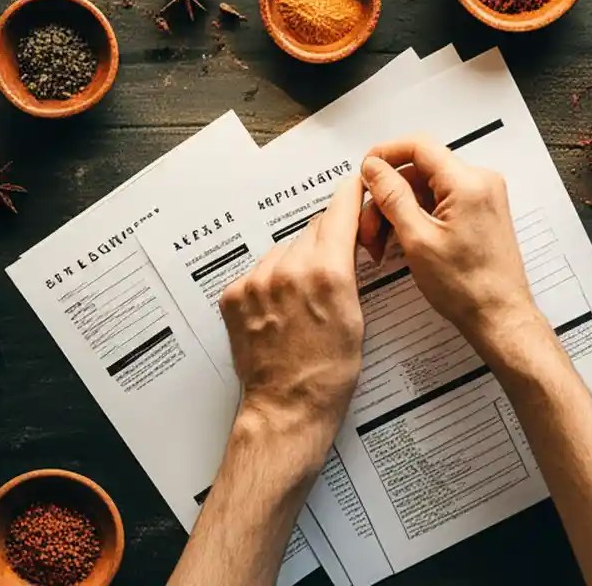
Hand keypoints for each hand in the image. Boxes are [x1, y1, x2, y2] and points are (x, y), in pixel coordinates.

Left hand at [219, 177, 365, 446]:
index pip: (340, 212)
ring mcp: (256, 282)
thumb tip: (348, 242)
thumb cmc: (328, 374)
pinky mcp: (234, 295)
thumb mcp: (356, 317)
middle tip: (333, 267)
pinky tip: (280, 309)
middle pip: (312, 231)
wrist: (287, 408)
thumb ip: (349, 271)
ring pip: (283, 250)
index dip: (351, 195)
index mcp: (327, 273)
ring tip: (303, 300)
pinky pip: (258, 272)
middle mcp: (288, 270)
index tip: (356, 183)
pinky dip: (270, 282)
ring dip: (295, 263)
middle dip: (326, 241)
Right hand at [357, 136, 535, 346]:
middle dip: (388, 194)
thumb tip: (373, 167)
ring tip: (383, 241)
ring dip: (400, 208)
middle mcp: (480, 182)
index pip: (418, 146)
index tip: (365, 171)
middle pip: (420, 169)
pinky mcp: (480, 212)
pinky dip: (418, 216)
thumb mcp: (417, 240)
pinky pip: (441, 201)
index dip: (385, 154)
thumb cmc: (467, 288)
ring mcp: (483, 197)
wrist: (499, 317)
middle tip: (369, 225)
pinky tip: (403, 240)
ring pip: (427, 188)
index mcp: (468, 183)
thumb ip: (392, 196)